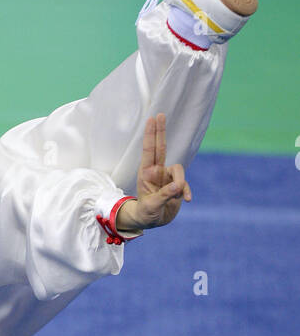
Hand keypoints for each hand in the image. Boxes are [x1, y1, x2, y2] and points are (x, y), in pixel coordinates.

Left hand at [117, 113, 191, 231]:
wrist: (152, 221)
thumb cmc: (146, 212)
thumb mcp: (152, 206)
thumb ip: (164, 195)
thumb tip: (178, 186)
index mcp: (146, 173)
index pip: (149, 150)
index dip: (151, 135)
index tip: (152, 120)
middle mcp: (157, 172)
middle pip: (160, 147)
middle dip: (161, 131)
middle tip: (161, 114)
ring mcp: (167, 177)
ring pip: (179, 171)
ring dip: (181, 183)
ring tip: (177, 197)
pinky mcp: (177, 184)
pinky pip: (185, 184)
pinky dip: (187, 191)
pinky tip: (188, 200)